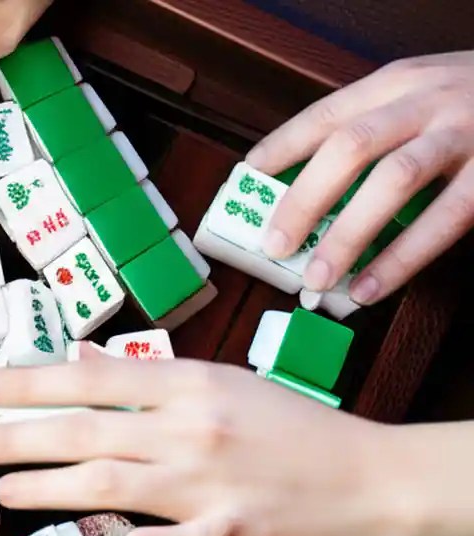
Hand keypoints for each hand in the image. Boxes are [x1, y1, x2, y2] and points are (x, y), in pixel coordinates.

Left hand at [0, 357, 419, 535]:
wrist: (370, 473)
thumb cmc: (290, 428)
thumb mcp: (220, 383)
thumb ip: (149, 378)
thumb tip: (86, 361)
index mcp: (186, 384)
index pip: (88, 380)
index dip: (26, 384)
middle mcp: (189, 425)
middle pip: (83, 430)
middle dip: (13, 436)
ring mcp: (211, 477)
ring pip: (114, 479)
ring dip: (48, 484)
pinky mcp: (237, 525)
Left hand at [248, 51, 473, 303]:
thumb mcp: (426, 96)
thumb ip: (377, 131)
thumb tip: (311, 192)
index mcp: (399, 84)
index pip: (326, 114)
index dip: (281, 147)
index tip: (247, 180)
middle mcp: (428, 101)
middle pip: (350, 145)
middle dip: (304, 198)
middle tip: (274, 244)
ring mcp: (464, 135)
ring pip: (393, 179)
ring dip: (347, 233)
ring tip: (316, 277)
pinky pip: (444, 219)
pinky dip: (402, 258)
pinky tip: (372, 287)